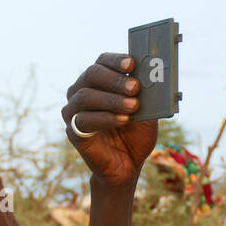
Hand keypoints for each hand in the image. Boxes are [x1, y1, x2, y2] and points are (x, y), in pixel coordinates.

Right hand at [62, 53, 157, 187]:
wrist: (128, 165)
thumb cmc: (136, 134)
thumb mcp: (147, 112)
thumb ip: (146, 95)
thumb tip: (152, 76)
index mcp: (98, 82)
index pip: (102, 62)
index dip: (116, 60)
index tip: (132, 64)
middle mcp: (81, 92)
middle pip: (92, 74)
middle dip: (115, 79)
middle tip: (135, 87)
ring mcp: (74, 111)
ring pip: (85, 96)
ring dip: (112, 99)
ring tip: (133, 106)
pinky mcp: (73, 132)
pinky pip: (83, 120)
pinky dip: (105, 118)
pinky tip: (123, 120)